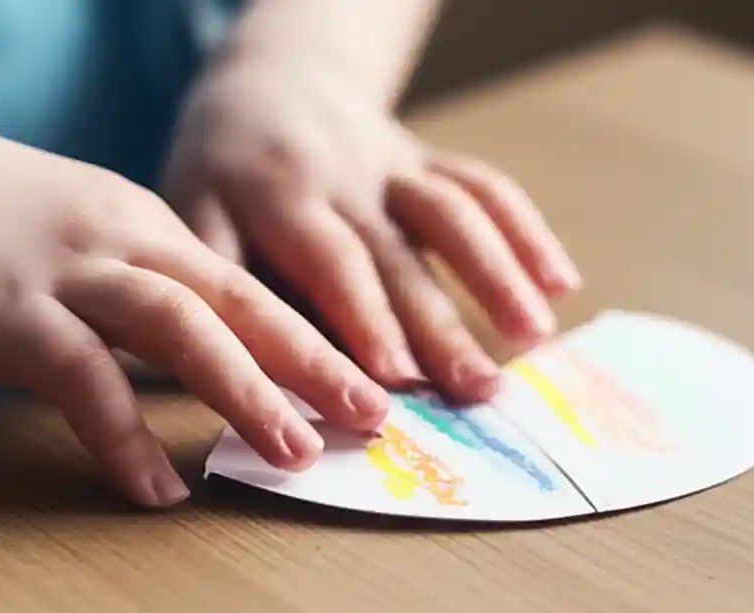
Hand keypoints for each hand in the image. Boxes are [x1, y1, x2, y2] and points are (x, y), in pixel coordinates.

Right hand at [0, 105, 388, 506]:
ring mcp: (71, 274)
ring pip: (183, 328)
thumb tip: (192, 353)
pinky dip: (125, 439)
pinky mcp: (12, 313)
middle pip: (243, 302)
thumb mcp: (82, 234)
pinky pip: (84, 380)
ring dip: (246, 394)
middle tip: (373, 417)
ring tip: (295, 454)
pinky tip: (158, 489)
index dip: (314, 338)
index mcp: (150, 227)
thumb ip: (138, 287)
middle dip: (315, 364)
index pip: (251, 287)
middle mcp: (127, 242)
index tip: (368, 381)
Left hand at [163, 58, 580, 403]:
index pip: (330, 263)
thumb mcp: (192, 213)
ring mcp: (394, 165)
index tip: (395, 382)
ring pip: (454, 215)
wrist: (268, 83)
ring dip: (499, 275)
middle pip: (401, 254)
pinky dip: (525, 232)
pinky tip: (562, 284)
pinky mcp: (429, 161)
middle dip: (442, 323)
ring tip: (537, 337)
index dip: (364, 321)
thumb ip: (220, 281)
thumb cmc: (221, 173)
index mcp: (279, 197)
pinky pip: (484, 186)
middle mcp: (345, 179)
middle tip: (477, 388)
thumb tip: (237, 367)